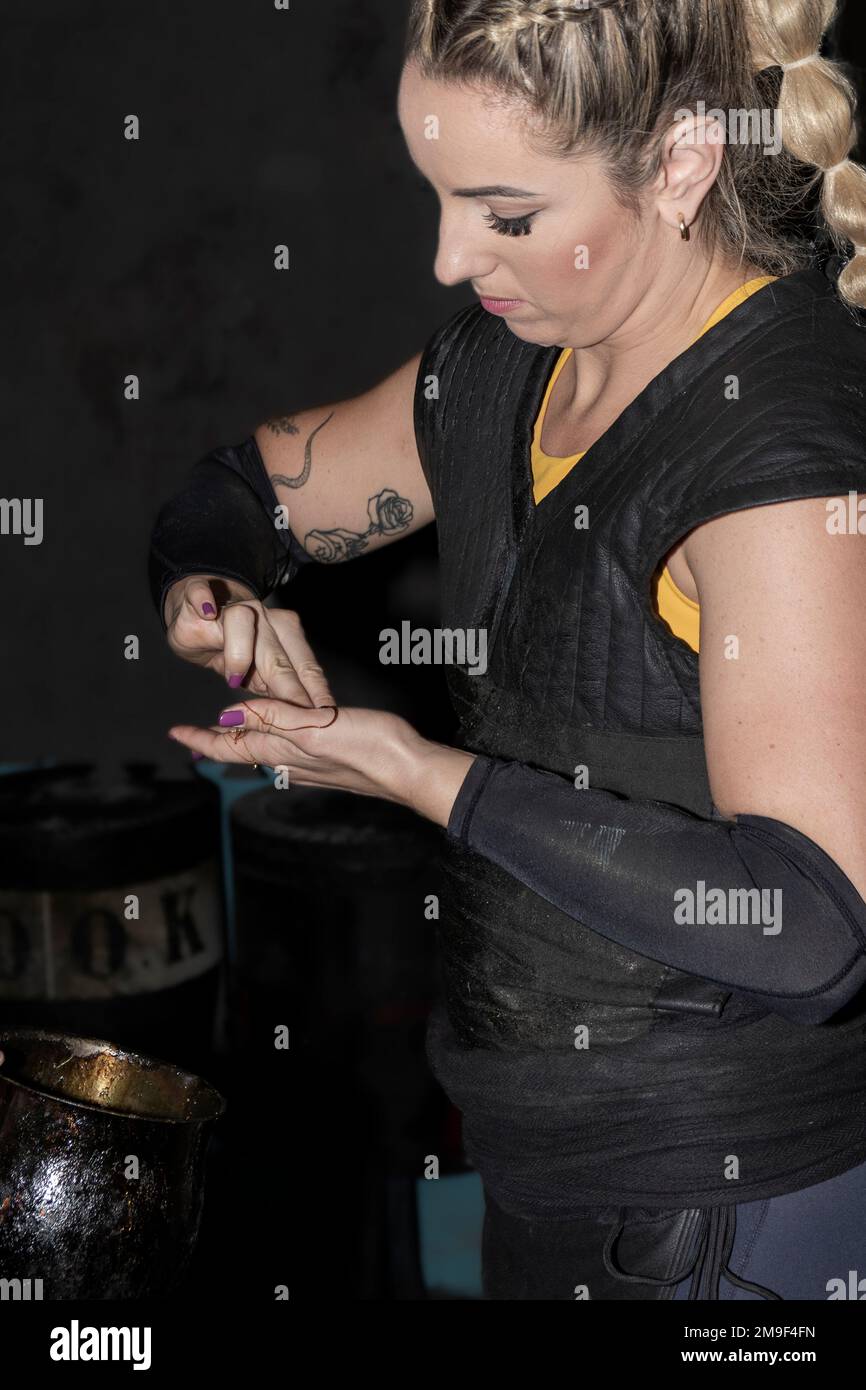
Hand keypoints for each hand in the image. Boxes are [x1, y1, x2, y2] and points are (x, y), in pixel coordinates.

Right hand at [163, 575, 333, 705]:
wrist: (196, 612)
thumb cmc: (233, 648)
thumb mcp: (257, 674)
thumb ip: (277, 690)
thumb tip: (304, 720)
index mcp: (288, 634)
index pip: (305, 667)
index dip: (314, 694)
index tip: (324, 719)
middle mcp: (265, 617)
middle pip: (276, 655)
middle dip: (287, 688)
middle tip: (293, 717)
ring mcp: (232, 605)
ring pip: (242, 621)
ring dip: (240, 653)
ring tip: (233, 680)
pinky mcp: (199, 596)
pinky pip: (201, 594)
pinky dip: (203, 600)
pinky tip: (206, 611)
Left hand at [167, 699, 476, 823]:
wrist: (410, 770)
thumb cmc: (370, 748)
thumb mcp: (315, 726)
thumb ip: (272, 717)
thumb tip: (227, 714)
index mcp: (284, 750)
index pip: (230, 747)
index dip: (201, 738)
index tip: (176, 733)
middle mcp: (292, 761)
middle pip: (243, 750)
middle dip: (218, 741)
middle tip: (195, 734)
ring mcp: (312, 763)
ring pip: (266, 750)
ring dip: (243, 740)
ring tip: (229, 731)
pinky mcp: (331, 759)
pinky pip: (289, 748)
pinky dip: (273, 737)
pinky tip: (282, 735)